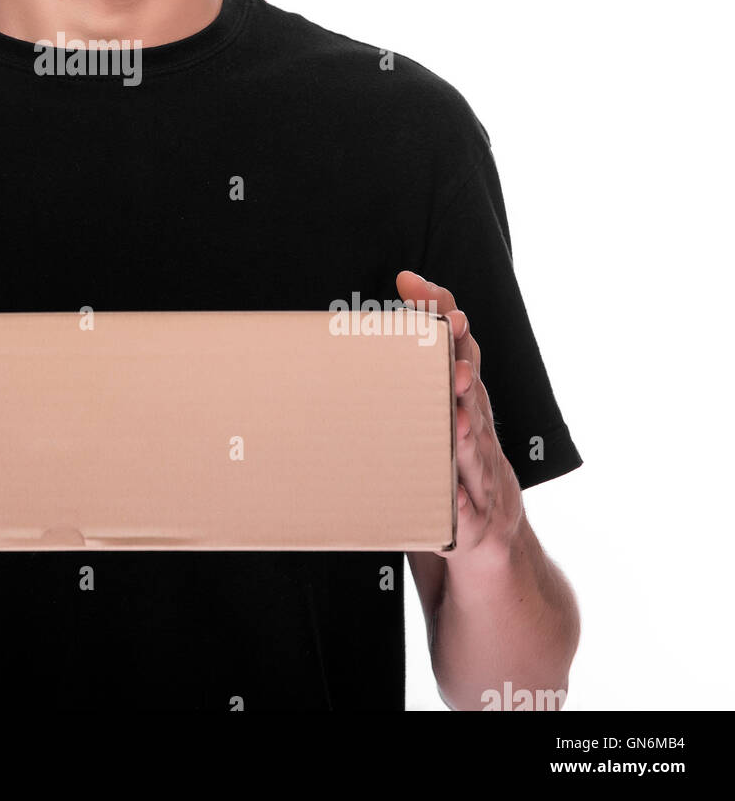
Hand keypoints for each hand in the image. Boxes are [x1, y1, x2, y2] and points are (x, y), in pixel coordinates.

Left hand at [396, 270, 523, 561]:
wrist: (493, 559)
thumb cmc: (452, 486)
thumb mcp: (431, 431)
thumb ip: (404, 394)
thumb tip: (345, 353)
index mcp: (464, 409)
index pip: (454, 350)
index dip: (438, 311)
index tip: (411, 281)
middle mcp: (478, 434)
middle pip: (470, 382)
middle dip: (459, 350)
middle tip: (449, 321)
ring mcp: (481, 476)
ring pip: (475, 438)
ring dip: (466, 411)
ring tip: (457, 385)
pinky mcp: (476, 520)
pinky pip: (468, 503)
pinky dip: (462, 489)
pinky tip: (455, 472)